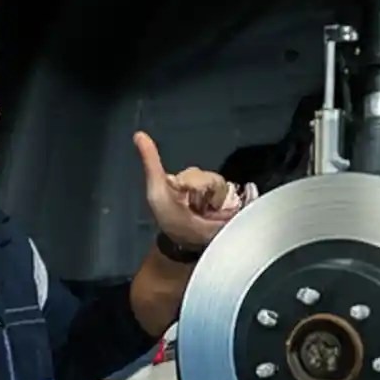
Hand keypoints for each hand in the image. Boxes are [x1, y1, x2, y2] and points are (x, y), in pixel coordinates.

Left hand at [134, 131, 254, 247]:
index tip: (183, 196)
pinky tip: (222, 214)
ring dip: (216, 203)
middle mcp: (205, 184)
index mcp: (187, 179)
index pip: (195, 174)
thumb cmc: (171, 218)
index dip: (190, 184)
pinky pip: (241, 195)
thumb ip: (151, 163)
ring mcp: (222, 195)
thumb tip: (138, 134)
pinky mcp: (237, 203)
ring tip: (208, 214)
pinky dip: (232, 204)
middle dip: (202, 195)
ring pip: (225, 188)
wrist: (190, 245)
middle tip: (194, 210)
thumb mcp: (157, 191)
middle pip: (212, 179)